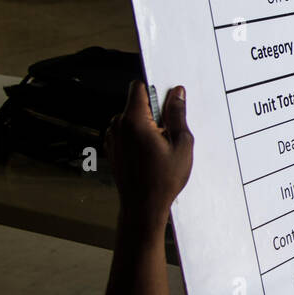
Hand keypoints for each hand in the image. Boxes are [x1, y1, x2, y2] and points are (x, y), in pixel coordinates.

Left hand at [105, 81, 193, 229]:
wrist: (143, 207)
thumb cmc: (163, 179)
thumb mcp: (181, 143)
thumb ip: (177, 114)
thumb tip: (177, 93)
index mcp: (134, 121)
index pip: (138, 87)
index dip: (154, 89)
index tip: (166, 97)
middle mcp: (118, 126)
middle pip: (136, 104)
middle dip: (153, 112)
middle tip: (169, 132)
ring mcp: (112, 138)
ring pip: (131, 119)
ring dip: (145, 126)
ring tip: (160, 146)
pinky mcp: (112, 149)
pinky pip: (125, 133)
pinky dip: (137, 138)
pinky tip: (150, 154)